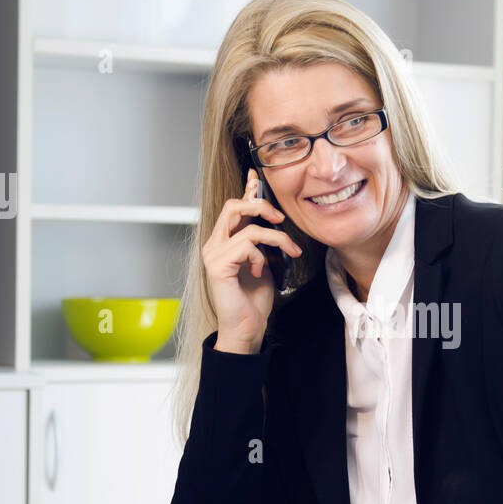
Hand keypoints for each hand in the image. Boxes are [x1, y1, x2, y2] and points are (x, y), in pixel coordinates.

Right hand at [202, 167, 302, 353]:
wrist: (247, 328)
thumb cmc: (254, 299)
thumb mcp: (264, 262)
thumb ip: (263, 242)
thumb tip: (273, 223)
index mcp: (225, 241)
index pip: (235, 207)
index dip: (246, 189)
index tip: (257, 175)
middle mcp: (214, 243)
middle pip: (234, 206)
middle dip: (260, 205)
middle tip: (281, 219)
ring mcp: (213, 254)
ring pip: (247, 226)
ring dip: (276, 238)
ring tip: (289, 251)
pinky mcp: (217, 265)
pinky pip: (246, 246)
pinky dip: (260, 257)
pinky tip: (260, 272)